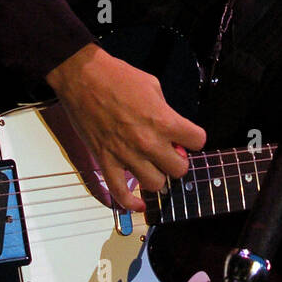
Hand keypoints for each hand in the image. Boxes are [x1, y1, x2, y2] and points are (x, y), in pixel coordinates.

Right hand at [46, 43, 206, 211]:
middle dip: (177, 160)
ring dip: (157, 176)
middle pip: (179, 169)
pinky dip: (130, 203)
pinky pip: (120, 194)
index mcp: (164, 120)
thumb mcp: (153, 86)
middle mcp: (148, 142)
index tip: (187, 137)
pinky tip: (138, 204)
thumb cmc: (117, 77)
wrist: (83, 76)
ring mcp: (126, 155)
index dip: (193, 138)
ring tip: (151, 165)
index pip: (198, 141)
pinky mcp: (106, 161)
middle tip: (169, 152)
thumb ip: (167, 111)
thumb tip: (173, 130)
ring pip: (155, 184)